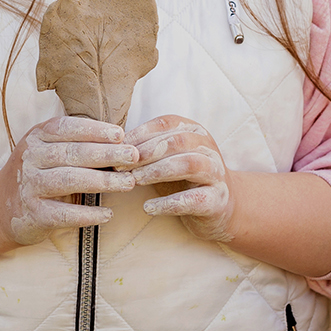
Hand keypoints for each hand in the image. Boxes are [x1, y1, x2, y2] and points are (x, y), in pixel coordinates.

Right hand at [0, 115, 138, 245]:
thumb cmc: (37, 174)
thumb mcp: (48, 151)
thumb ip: (75, 144)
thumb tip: (121, 142)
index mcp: (36, 137)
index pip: (67, 128)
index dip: (95, 130)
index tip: (121, 135)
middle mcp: (30, 158)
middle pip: (72, 153)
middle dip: (106, 154)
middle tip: (134, 157)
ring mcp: (29, 186)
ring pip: (70, 180)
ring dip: (103, 181)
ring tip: (129, 183)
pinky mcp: (33, 213)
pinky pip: (64, 213)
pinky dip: (88, 214)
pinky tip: (108, 214)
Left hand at [121, 115, 234, 241]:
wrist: (222, 207)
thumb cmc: (185, 179)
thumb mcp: (167, 158)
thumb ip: (146, 149)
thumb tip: (109, 146)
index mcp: (194, 131)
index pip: (166, 123)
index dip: (140, 133)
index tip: (116, 147)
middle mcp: (208, 147)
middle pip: (177, 142)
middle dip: (146, 153)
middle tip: (121, 166)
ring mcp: (216, 173)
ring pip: (189, 164)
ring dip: (157, 171)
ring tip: (134, 181)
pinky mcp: (217, 200)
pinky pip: (193, 199)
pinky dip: (169, 203)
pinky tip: (148, 207)